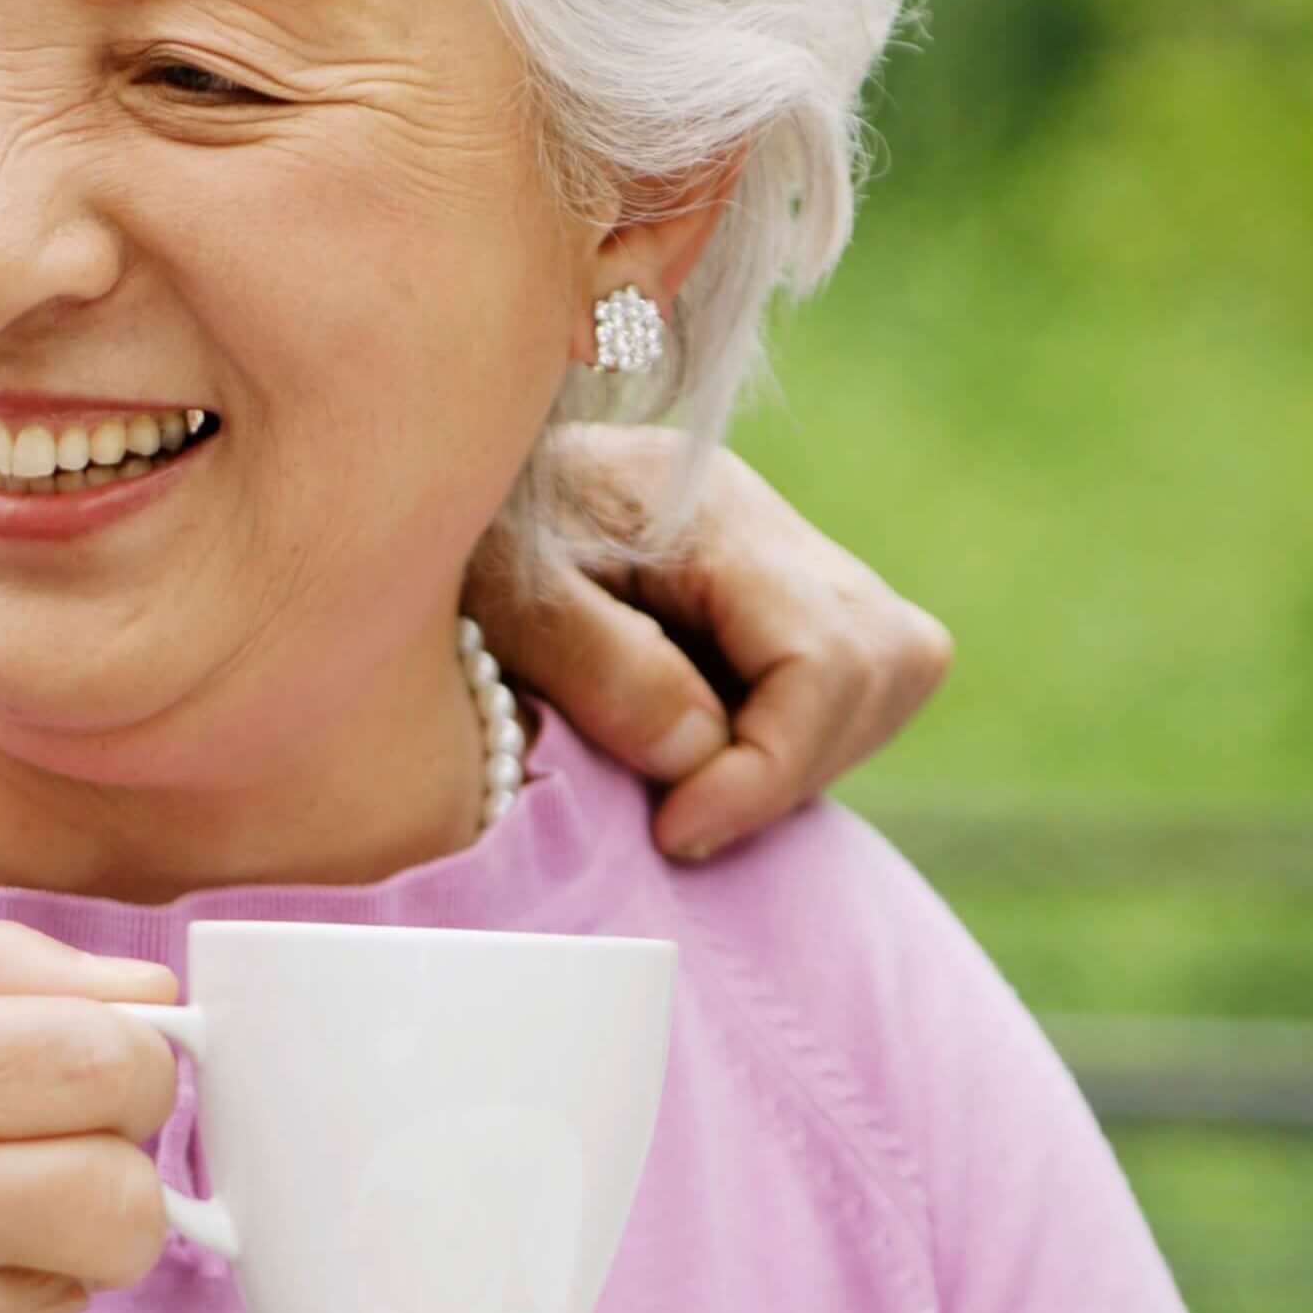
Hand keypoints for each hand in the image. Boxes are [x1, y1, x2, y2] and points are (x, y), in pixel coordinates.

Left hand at [467, 430, 950, 861]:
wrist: (422, 480)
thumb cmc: (454, 538)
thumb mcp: (502, 599)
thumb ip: (602, 668)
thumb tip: (702, 753)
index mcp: (709, 511)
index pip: (823, 658)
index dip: (767, 769)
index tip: (676, 831)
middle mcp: (767, 522)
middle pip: (884, 664)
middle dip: (796, 765)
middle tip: (684, 816)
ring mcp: (781, 553)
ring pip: (890, 669)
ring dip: (808, 751)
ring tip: (697, 788)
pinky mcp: (773, 592)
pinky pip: (851, 675)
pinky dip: (797, 733)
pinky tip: (706, 751)